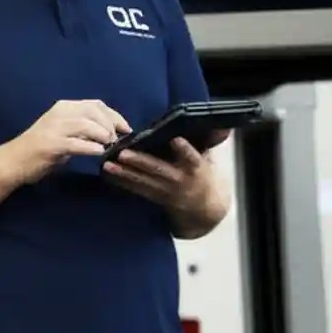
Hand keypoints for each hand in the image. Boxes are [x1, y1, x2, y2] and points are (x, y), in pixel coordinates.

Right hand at [4, 99, 130, 183]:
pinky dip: (92, 148)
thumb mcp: (64, 131)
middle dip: (111, 125)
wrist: (14, 160)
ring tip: (108, 146)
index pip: (95, 105)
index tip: (125, 128)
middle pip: (94, 112)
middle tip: (117, 139)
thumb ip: (83, 129)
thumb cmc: (40, 148)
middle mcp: (60, 112)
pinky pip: (78, 144)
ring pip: (87, 125)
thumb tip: (110, 133)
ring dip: (103, 135)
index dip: (114, 115)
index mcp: (64, 107)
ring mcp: (55, 128)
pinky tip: (98, 153)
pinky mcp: (52, 144)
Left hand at [102, 137, 225, 220]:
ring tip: (108, 164)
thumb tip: (223, 124)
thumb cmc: (202, 174)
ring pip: (143, 182)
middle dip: (141, 162)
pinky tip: (108, 173)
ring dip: (124, 173)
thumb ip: (211, 141)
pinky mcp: (154, 197)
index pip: (192, 157)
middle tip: (123, 153)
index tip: (175, 139)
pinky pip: (136, 190)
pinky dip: (121, 182)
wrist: (203, 208)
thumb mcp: (209, 158)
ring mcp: (165, 191)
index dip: (184, 149)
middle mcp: (179, 180)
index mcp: (195, 168)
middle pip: (159, 170)